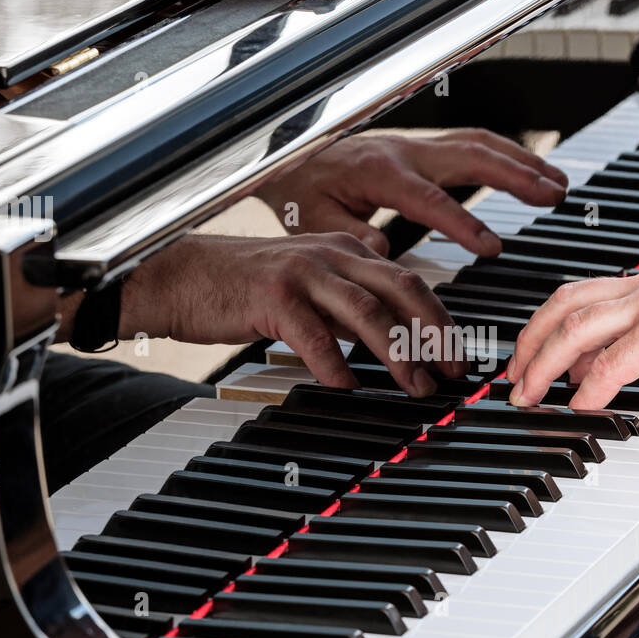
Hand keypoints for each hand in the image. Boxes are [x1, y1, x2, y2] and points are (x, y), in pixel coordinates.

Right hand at [120, 233, 464, 395]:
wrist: (181, 276)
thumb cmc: (244, 287)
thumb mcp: (309, 291)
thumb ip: (348, 310)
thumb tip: (392, 343)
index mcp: (346, 250)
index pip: (410, 282)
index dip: (440, 321)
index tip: (458, 355)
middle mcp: (331, 254)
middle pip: (402, 288)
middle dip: (435, 332)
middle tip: (451, 370)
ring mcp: (302, 271)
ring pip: (366, 310)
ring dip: (396, 352)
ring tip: (413, 384)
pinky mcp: (271, 295)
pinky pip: (313, 333)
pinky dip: (334, 363)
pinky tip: (346, 387)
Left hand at [256, 129, 567, 255]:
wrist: (293, 158)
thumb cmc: (303, 190)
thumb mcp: (314, 220)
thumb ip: (348, 235)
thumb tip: (380, 251)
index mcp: (379, 173)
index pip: (429, 200)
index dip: (463, 223)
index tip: (491, 247)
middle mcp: (405, 152)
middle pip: (470, 157)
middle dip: (515, 176)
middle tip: (553, 196)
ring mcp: (418, 146)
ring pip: (479, 145)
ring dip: (522, 162)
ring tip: (557, 184)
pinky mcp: (425, 147)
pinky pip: (474, 143)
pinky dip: (508, 154)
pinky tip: (532, 170)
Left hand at [505, 258, 638, 409]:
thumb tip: (612, 366)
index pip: (586, 293)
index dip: (550, 324)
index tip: (533, 353)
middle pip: (567, 303)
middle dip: (531, 341)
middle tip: (515, 374)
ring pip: (578, 329)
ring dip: (545, 365)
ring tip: (531, 394)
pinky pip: (613, 360)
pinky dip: (589, 386)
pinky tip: (580, 404)